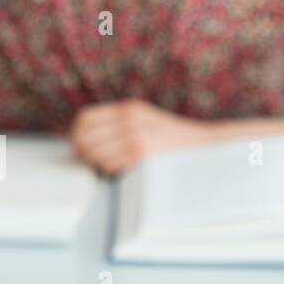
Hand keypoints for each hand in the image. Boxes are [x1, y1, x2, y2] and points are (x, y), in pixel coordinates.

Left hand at [68, 98, 213, 176]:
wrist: (207, 148)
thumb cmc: (174, 142)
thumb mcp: (146, 122)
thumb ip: (119, 126)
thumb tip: (83, 142)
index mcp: (129, 109)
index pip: (85, 118)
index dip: (77, 134)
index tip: (79, 147)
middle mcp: (129, 118)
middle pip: (85, 136)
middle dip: (83, 152)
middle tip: (90, 163)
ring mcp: (136, 135)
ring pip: (95, 152)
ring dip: (97, 164)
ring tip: (108, 169)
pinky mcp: (142, 153)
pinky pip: (110, 164)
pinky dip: (110, 171)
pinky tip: (120, 173)